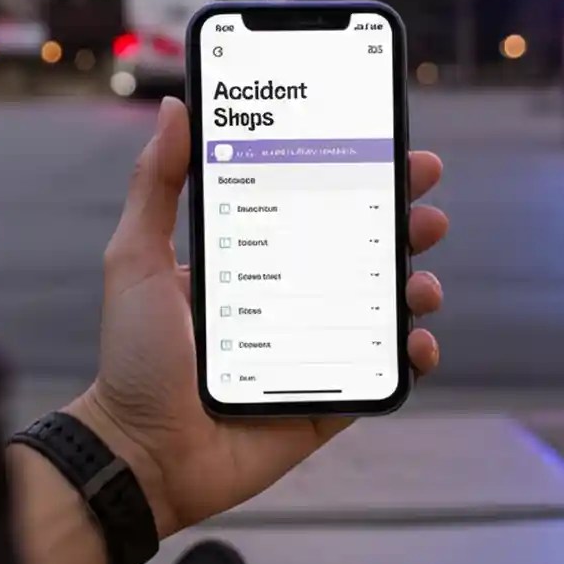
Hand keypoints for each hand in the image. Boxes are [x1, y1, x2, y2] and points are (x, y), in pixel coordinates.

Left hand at [67, 97, 448, 537]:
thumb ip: (155, 186)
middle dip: (405, 226)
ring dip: (415, 287)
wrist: (142, 453)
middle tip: (428, 211)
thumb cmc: (134, 358)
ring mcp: (312, 350)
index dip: (356, 177)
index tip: (389, 147)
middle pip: (361, 251)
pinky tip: (416, 342)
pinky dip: (412, 356)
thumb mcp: (136, 260)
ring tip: (421, 283)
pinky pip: (383, 374)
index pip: (312, 207)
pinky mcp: (328, 400)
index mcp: (250, 260)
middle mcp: (287, 299)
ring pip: (382, 308)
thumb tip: (174, 110)